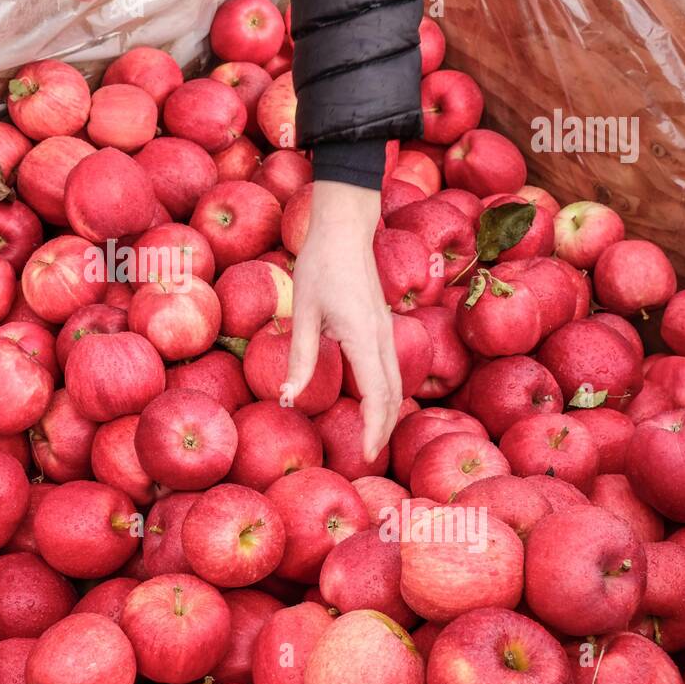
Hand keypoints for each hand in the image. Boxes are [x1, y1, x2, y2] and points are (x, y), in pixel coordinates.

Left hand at [285, 181, 401, 462]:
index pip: (377, 395)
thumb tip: (288, 396)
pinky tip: (372, 399)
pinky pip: (390, 366)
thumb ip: (301, 357)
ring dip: (388, 410)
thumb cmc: (321, 265)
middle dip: (384, 427)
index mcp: (364, 338)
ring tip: (372, 434)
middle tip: (370, 455)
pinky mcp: (382, 324)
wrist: (346, 228)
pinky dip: (387, 390)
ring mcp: (387, 330)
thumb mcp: (303, 312)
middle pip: (393, 394)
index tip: (368, 454)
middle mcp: (382, 337)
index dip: (374, 428)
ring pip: (396, 380)